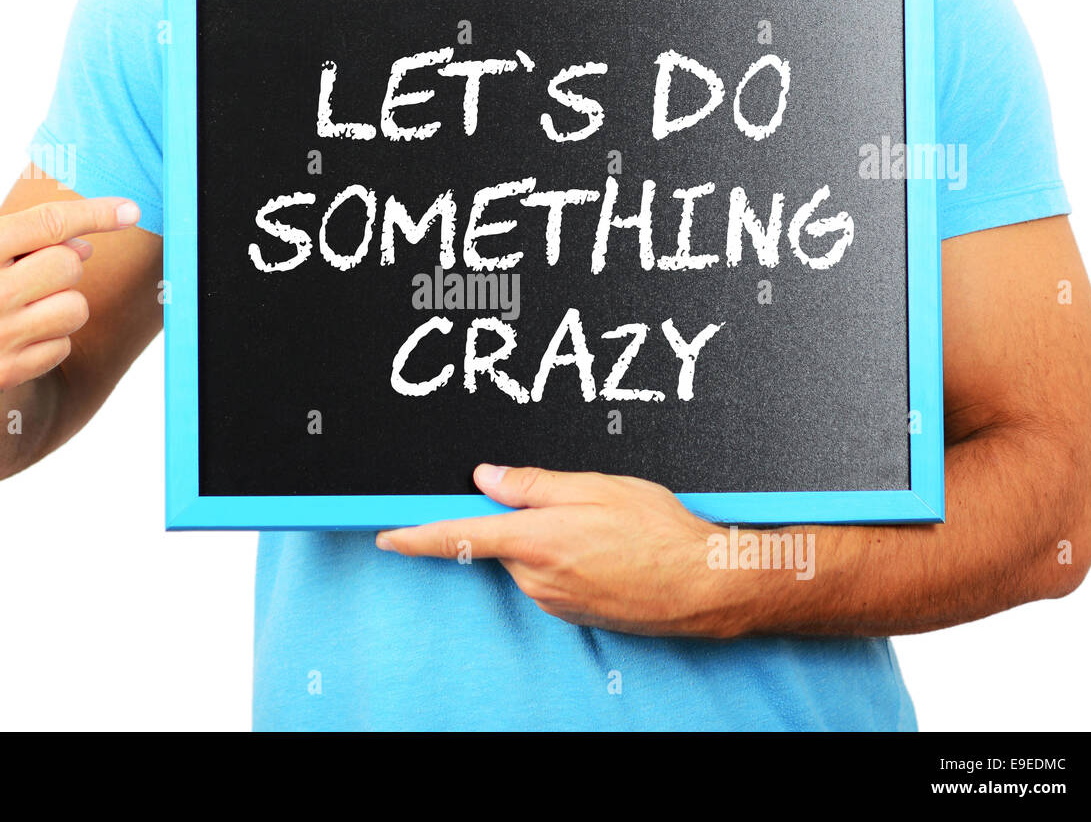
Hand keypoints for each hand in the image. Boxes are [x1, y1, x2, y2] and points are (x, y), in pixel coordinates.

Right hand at [0, 197, 138, 397]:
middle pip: (70, 267)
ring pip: (74, 310)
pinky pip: (61, 347)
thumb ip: (16, 243)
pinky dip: (50, 337)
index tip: (130, 209)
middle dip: (64, 264)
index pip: (49, 224)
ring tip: (26, 304)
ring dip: (62, 302)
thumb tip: (83, 248)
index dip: (97, 213)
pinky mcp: (1, 372)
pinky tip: (17, 333)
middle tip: (36, 271)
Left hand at [376, 464, 757, 636]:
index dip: (415, 535)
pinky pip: (550, 578)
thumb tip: (485, 476)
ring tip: (603, 529)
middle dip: (522, 520)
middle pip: (501, 541)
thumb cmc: (658, 531)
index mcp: (534, 540)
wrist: (704, 584)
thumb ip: (532, 483)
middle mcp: (536, 577)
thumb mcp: (595, 487)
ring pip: (528, 558)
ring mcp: (553, 600)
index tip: (386, 536)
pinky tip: (607, 551)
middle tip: (573, 504)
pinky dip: (566, 560)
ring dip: (549, 539)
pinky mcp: (571, 614)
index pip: (458, 536)